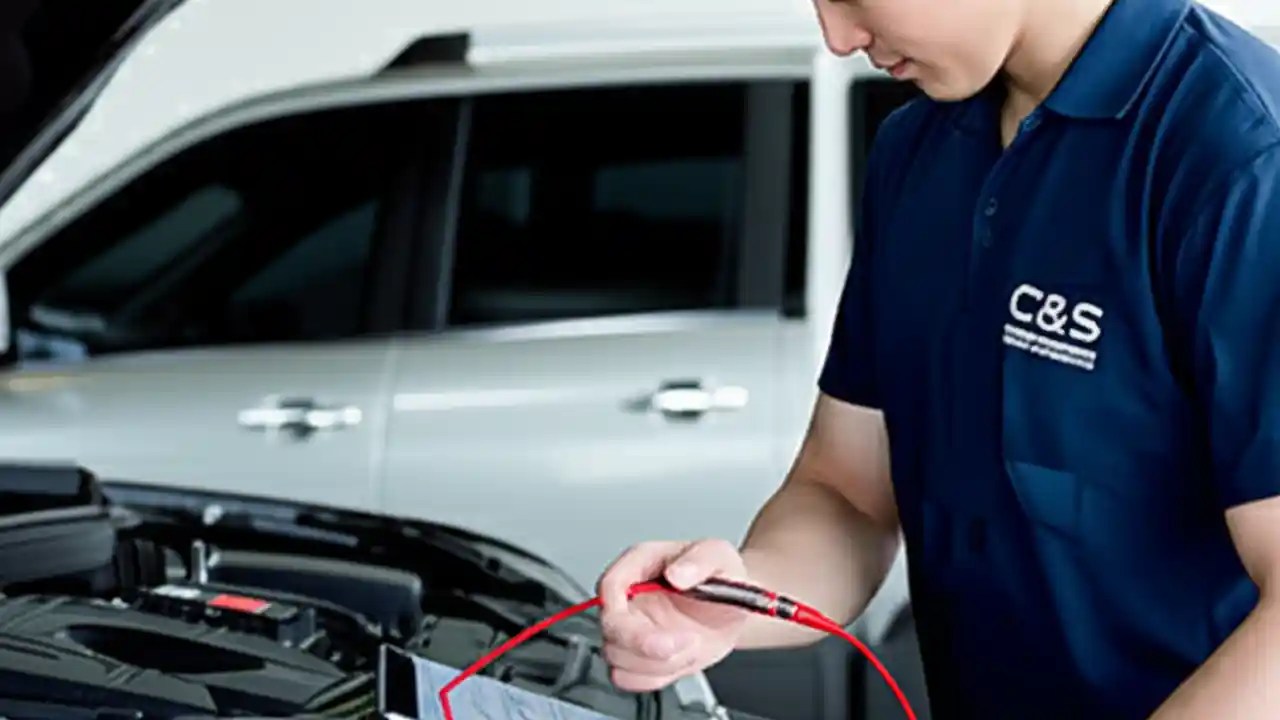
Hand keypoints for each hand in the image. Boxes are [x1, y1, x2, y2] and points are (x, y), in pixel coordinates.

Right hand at [596, 538, 749, 691]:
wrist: (734, 608)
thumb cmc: (721, 574)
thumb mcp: (718, 555)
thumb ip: (700, 560)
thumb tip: (677, 574)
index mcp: (640, 564)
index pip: (611, 584)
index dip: (617, 606)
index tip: (648, 623)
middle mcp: (629, 598)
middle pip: (610, 627)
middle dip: (644, 643)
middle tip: (684, 641)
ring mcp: (632, 629)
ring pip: (617, 657)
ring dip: (658, 662)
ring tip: (691, 646)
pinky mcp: (639, 656)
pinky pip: (627, 678)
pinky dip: (655, 676)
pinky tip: (680, 659)